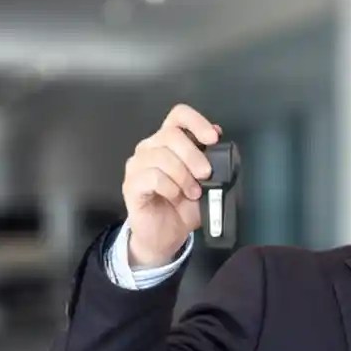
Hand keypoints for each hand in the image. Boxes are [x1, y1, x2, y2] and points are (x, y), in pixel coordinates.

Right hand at [122, 103, 220, 267]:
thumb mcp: (206, 183)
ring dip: (183, 176)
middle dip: (193, 155)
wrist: (166, 235)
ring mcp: (137, 165)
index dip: (197, 122)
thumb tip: (219, 138)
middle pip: (171, 134)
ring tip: (192, 193)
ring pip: (161, 156)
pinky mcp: (131, 184)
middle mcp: (150, 148)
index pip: (178, 115)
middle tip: (206, 175)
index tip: (213, 138)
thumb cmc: (184, 207)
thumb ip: (212, 160)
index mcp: (169, 142)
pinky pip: (153, 177)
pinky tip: (175, 197)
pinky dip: (170, 187)